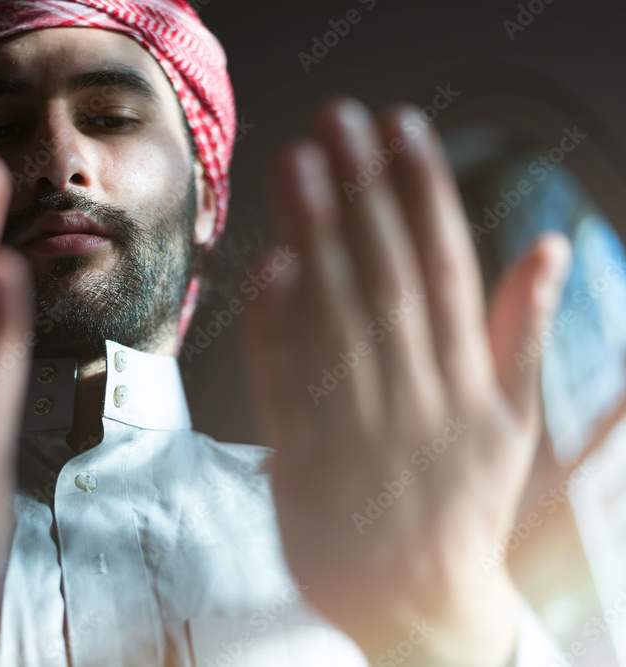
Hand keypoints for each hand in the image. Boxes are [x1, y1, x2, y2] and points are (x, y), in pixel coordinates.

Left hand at [245, 100, 570, 664]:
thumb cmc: (464, 503)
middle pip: (383, 278)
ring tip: (299, 165)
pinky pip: (285, 385)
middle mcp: (415, 399)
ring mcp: (355, 430)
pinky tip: (270, 266)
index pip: (445, 268)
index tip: (403, 129)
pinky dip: (277, 325)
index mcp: (470, 384)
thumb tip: (550, 245)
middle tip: (338, 121)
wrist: (415, 603)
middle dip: (362, 192)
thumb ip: (522, 333)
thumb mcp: (513, 425)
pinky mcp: (302, 460)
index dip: (423, 192)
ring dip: (314, 237)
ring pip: (333, 319)